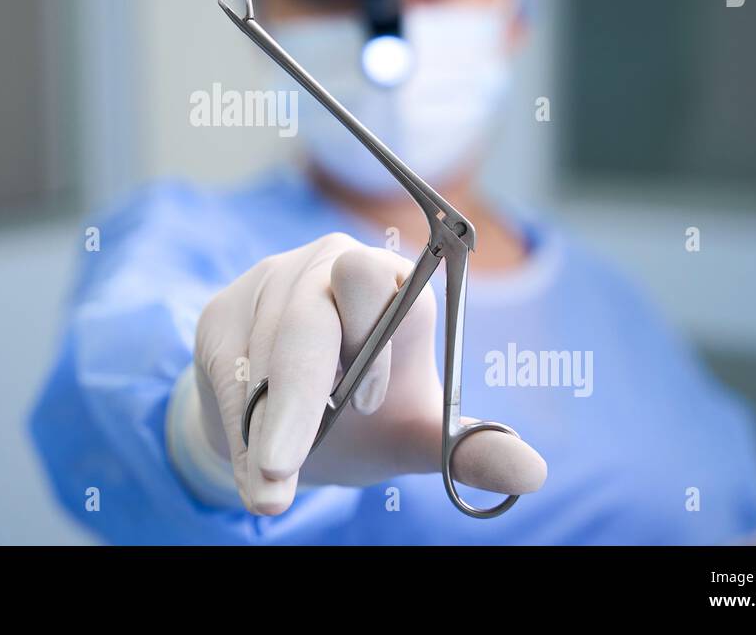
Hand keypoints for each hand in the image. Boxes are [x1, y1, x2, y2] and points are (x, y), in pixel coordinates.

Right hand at [191, 232, 546, 514]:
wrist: (290, 425)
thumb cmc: (365, 418)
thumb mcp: (417, 435)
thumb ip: (468, 450)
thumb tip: (532, 474)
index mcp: (388, 282)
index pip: (371, 280)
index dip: (369, 341)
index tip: (369, 406)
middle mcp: (325, 266)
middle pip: (304, 314)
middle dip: (295, 400)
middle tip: (281, 471)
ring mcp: (267, 284)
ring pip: (258, 351)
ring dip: (261, 429)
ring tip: (270, 488)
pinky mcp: (222, 312)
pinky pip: (223, 368)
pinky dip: (234, 426)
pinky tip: (251, 467)